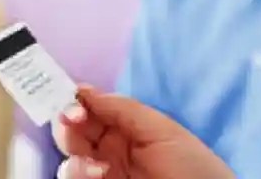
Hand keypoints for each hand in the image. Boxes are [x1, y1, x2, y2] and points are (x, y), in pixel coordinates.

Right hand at [52, 86, 232, 178]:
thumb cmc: (193, 167)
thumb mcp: (162, 130)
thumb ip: (123, 109)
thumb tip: (84, 90)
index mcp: (127, 128)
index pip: (92, 108)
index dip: (77, 98)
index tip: (70, 94)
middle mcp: (110, 150)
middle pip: (73, 131)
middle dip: (67, 121)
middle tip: (73, 117)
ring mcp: (103, 174)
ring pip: (69, 159)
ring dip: (72, 153)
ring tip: (94, 163)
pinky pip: (73, 178)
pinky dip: (77, 173)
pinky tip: (97, 173)